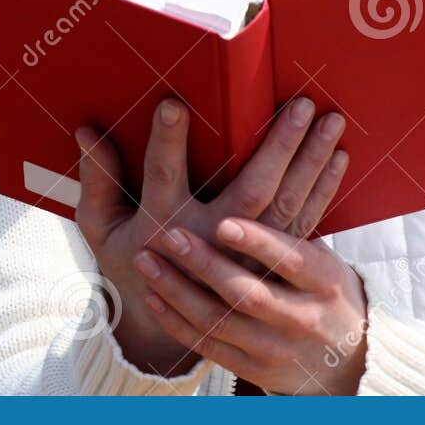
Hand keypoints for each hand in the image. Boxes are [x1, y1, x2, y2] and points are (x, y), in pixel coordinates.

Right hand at [74, 95, 348, 377]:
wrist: (171, 319)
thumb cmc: (130, 260)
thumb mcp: (101, 228)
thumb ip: (97, 179)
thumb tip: (86, 130)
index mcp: (162, 223)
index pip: (164, 175)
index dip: (167, 143)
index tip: (175, 105)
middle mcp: (210, 238)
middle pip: (250, 191)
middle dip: (278, 147)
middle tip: (299, 106)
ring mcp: (247, 254)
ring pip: (287, 204)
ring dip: (311, 160)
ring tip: (329, 120)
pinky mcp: (270, 260)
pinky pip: (303, 222)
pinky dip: (323, 188)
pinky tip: (337, 156)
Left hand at [138, 215, 369, 394]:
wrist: (345, 359)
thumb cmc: (321, 287)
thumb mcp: (322, 256)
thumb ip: (293, 221)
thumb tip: (268, 152)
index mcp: (324, 280)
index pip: (290, 259)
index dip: (258, 243)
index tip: (225, 224)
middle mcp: (303, 317)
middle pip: (248, 293)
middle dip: (206, 265)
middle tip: (170, 235)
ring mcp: (276, 348)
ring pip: (220, 320)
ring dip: (178, 291)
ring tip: (146, 260)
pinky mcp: (252, 369)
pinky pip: (208, 345)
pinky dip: (177, 322)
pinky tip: (152, 296)